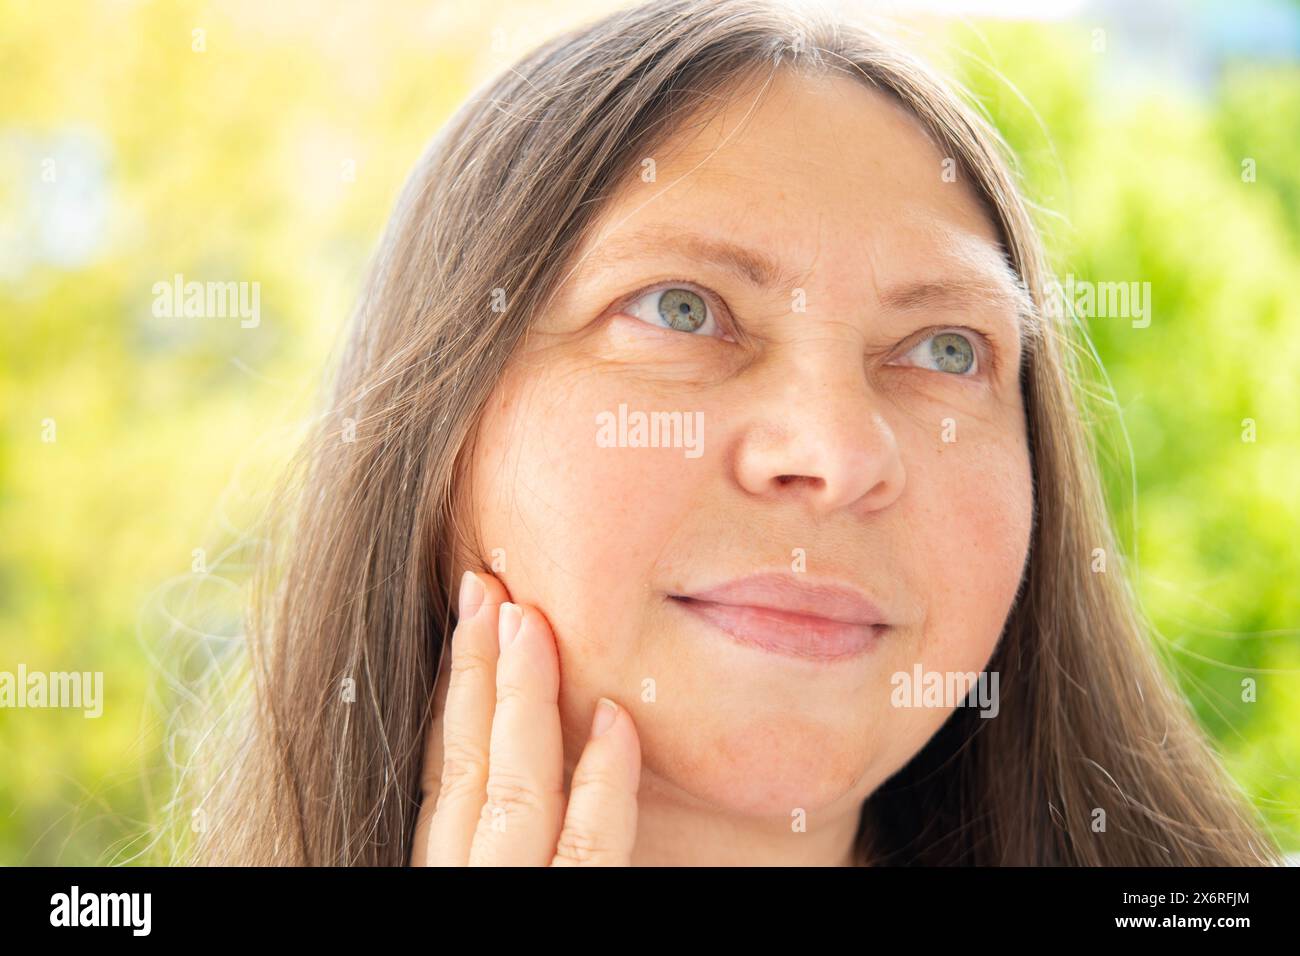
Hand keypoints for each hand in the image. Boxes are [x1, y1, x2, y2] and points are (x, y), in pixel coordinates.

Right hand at [411, 570, 641, 864]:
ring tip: (531, 621)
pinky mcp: (570, 913)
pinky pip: (587, 845)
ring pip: (514, 788)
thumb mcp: (520, 857)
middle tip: (486, 587)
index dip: (458, 688)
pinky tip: (614, 720)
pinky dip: (603, 782)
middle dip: (475, 667)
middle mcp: (474, 876)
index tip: (474, 619)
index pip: (450, 770)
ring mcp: (516, 889)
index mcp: (456, 866)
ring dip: (521, 697)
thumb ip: (531, 824)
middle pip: (467, 763)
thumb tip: (556, 741)